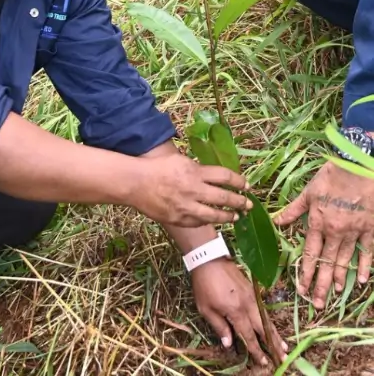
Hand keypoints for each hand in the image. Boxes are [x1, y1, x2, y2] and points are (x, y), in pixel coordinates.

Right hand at [126, 155, 250, 227]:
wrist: (134, 182)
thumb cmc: (156, 168)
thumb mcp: (179, 161)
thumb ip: (198, 169)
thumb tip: (217, 176)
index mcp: (195, 172)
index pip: (226, 177)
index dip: (240, 182)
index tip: (246, 185)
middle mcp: (194, 189)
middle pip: (226, 197)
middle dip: (241, 202)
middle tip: (248, 204)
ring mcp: (187, 206)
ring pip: (216, 215)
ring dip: (229, 216)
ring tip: (236, 217)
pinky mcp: (179, 218)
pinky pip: (199, 222)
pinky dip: (208, 220)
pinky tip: (212, 219)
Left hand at [191, 258, 286, 365]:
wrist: (209, 260)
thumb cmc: (204, 285)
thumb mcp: (205, 308)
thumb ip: (219, 326)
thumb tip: (229, 344)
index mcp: (236, 312)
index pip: (249, 335)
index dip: (256, 350)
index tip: (264, 361)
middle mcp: (248, 306)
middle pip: (264, 329)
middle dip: (274, 345)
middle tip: (283, 358)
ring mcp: (253, 297)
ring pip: (267, 319)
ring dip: (275, 334)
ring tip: (284, 347)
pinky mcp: (253, 291)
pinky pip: (264, 310)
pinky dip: (270, 321)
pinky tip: (272, 328)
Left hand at [276, 160, 373, 307]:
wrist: (357, 168)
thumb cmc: (330, 177)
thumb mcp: (308, 192)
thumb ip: (293, 210)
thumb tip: (276, 221)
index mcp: (317, 223)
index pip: (309, 254)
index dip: (305, 272)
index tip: (301, 288)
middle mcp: (334, 232)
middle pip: (327, 263)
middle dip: (321, 284)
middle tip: (317, 303)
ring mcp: (354, 231)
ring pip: (345, 260)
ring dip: (339, 278)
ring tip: (334, 294)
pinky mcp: (370, 229)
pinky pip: (367, 251)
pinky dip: (364, 266)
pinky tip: (361, 281)